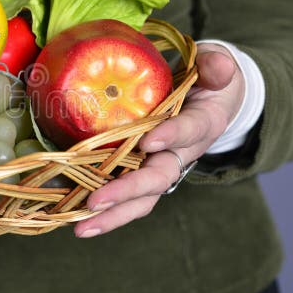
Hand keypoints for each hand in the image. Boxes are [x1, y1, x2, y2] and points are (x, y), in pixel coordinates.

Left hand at [74, 43, 244, 237]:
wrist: (210, 101)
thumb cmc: (206, 80)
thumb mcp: (216, 65)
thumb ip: (217, 65)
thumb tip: (218, 65)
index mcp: (203, 124)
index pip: (189, 130)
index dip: (171, 136)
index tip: (149, 141)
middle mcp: (182, 153)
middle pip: (157, 177)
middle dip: (127, 190)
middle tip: (97, 200)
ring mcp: (161, 167)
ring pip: (141, 198)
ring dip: (112, 215)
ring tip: (82, 227)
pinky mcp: (143, 174)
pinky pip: (126, 198)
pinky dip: (103, 213)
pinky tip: (75, 221)